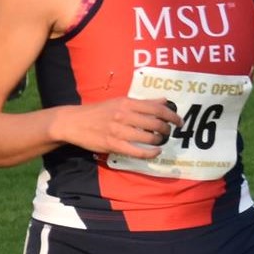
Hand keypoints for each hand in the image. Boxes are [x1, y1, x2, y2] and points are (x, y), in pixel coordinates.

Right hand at [58, 96, 182, 160]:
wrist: (74, 122)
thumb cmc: (98, 111)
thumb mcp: (120, 101)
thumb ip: (142, 102)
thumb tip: (163, 100)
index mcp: (127, 102)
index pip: (157, 108)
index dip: (172, 115)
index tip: (179, 121)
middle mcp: (124, 115)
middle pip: (155, 123)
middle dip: (167, 129)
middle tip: (169, 133)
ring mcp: (118, 130)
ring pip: (148, 137)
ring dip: (159, 141)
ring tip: (161, 141)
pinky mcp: (113, 144)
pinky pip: (137, 151)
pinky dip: (150, 153)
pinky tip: (155, 152)